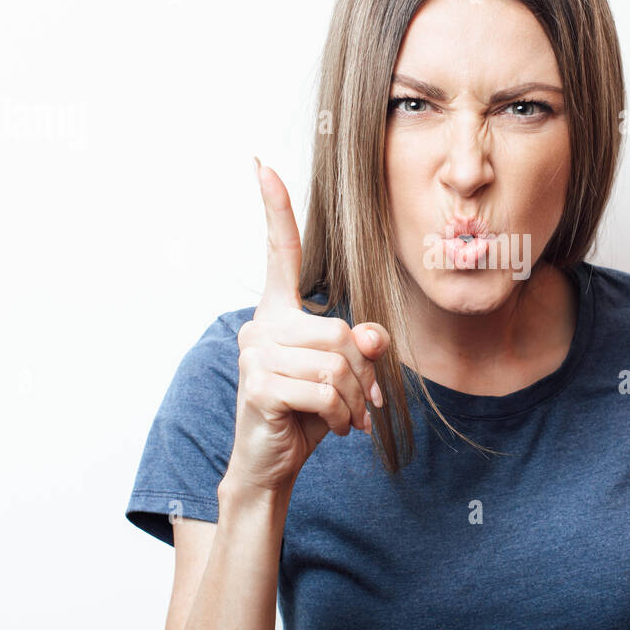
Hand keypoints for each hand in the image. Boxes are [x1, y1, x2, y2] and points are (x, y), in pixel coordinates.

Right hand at [224, 157, 389, 497]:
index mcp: (278, 313)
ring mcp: (256, 355)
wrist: (270, 463)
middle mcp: (261, 326)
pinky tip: (333, 430)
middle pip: (342, 332)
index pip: (280, 254)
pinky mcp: (259, 386)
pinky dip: (341, 416)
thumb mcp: (343, 377)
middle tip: (360, 407)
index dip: (275, 211)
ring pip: (338, 364)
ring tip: (346, 420)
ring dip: (354, 400)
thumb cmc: (305, 414)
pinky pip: (324, 391)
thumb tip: (373, 336)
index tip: (262, 165)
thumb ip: (360, 348)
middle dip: (363, 376)